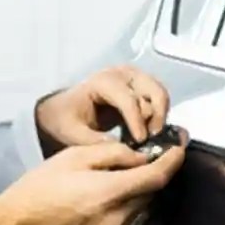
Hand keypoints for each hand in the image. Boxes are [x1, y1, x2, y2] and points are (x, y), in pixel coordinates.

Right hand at [0, 136, 185, 224]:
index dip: (173, 160)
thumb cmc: (39, 187)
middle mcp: (119, 218)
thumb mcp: (72, 157)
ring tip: (136, 172)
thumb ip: (112, 154)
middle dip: (158, 172)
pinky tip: (119, 192)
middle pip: (153, 193)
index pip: (156, 177)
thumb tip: (140, 156)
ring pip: (144, 208)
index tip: (180, 145)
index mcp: (110, 193)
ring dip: (145, 190)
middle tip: (156, 153)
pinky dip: (133, 204)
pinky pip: (132, 220)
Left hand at [35, 65, 170, 155]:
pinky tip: (149, 134)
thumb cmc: (65, 119)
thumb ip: (94, 142)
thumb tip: (122, 150)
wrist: (63, 109)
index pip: (128, 99)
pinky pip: (160, 99)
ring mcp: (134, 78)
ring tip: (151, 139)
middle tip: (151, 140)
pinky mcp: (141, 86)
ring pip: (160, 94)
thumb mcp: (71, 132)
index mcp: (103, 81)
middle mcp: (123, 74)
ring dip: (160, 116)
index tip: (140, 142)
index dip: (137, 121)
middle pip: (154, 90)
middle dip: (156, 116)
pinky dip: (159, 116)